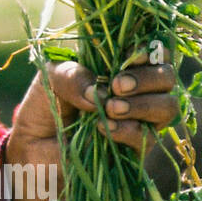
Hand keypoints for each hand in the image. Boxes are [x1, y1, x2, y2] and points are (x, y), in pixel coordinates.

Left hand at [4, 47, 178, 200]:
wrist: (33, 148)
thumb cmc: (45, 105)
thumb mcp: (52, 78)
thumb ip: (73, 75)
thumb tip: (100, 91)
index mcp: (120, 66)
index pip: (154, 51)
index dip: (150, 51)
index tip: (131, 55)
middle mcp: (137, 92)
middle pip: (167, 77)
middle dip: (148, 78)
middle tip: (117, 85)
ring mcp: (139, 121)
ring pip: (167, 107)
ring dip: (143, 104)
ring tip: (111, 107)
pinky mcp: (135, 149)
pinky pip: (147, 137)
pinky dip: (127, 129)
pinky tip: (103, 127)